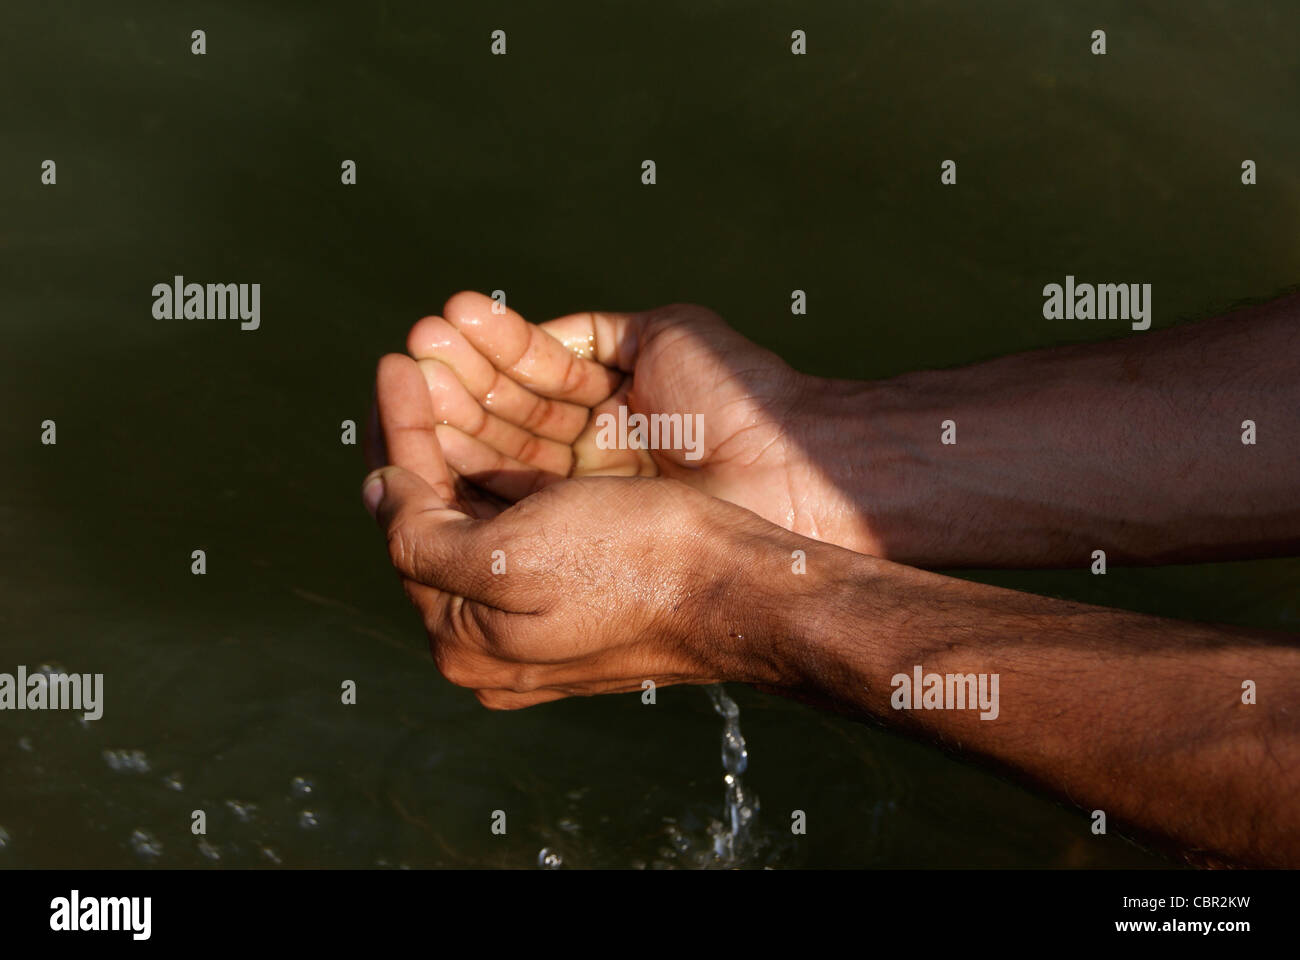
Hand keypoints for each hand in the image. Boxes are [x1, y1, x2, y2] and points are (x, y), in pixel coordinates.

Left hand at [362, 352, 788, 708]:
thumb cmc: (634, 571)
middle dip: (429, 421)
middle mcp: (492, 624)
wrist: (740, 587)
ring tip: (456, 354)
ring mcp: (538, 597)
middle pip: (440, 506)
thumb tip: (377, 497)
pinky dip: (513, 440)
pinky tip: (509, 397)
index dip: (398, 435)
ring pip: (483, 493)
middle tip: (419, 352)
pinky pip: (531, 495)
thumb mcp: (508, 563)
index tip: (396, 362)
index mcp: (464, 637)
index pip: (405, 520)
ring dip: (467, 418)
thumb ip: (419, 536)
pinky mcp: (581, 567)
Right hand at [401, 292, 875, 552]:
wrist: (789, 465)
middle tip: (409, 352)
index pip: (533, 380)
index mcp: (614, 408)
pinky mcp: (581, 533)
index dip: (488, 353)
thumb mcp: (664, 335)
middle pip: (509, 417)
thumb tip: (533, 331)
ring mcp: (585, 498)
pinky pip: (517, 491)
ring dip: (454, 411)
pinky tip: (435, 416)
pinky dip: (477, 454)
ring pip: (503, 453)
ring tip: (411, 369)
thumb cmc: (740, 394)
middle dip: (458, 382)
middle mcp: (593, 457)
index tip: (439, 325)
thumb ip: (596, 331)